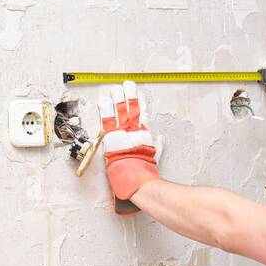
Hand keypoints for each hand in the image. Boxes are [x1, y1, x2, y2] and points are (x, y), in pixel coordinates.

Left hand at [100, 80, 157, 211]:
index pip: (142, 114)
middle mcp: (134, 132)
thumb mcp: (155, 156)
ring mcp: (122, 134)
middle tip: (126, 85)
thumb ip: (158, 145)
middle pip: (131, 110)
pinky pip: (107, 121)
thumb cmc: (146, 172)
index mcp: (144, 135)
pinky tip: (103, 100)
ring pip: (119, 112)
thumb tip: (162, 138)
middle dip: (128, 97)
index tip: (138, 93)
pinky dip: (105, 110)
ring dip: (117, 99)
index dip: (140, 103)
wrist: (137, 180)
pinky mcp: (112, 138)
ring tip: (114, 88)